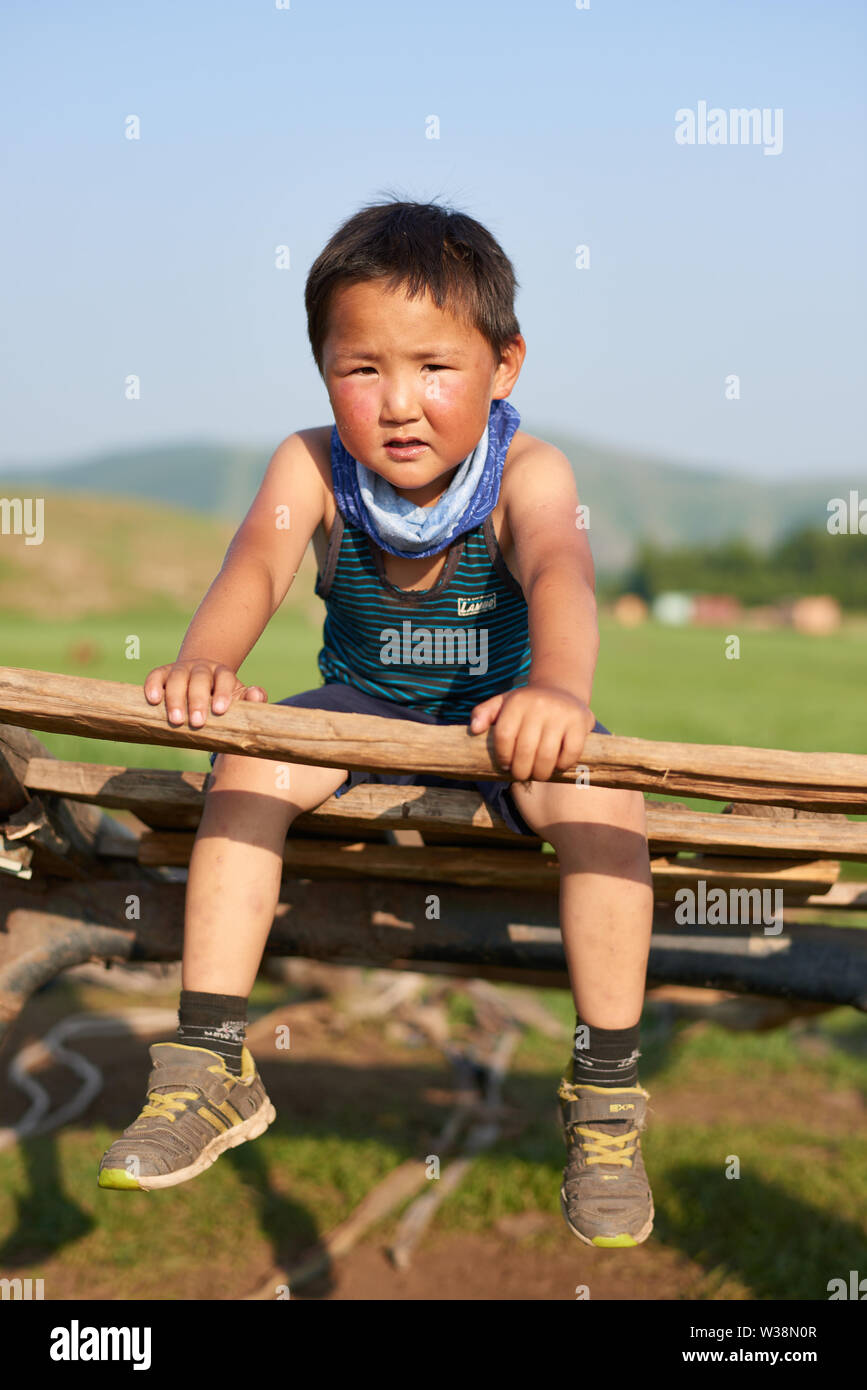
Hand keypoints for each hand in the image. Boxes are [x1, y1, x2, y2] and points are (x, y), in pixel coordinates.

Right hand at [144, 658, 267, 727]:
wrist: (202, 685)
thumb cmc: (223, 699)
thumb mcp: (240, 699)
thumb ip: (252, 700)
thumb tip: (256, 695)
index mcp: (223, 673)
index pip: (224, 678)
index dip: (222, 692)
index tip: (220, 710)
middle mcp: (202, 668)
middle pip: (199, 678)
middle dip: (198, 700)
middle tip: (197, 723)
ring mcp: (181, 669)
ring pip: (177, 678)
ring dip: (175, 698)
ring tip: (176, 720)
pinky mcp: (163, 674)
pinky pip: (156, 676)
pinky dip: (152, 685)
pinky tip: (152, 700)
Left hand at [468, 685, 595, 782]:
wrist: (562, 690)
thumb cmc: (527, 704)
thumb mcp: (503, 703)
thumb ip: (483, 713)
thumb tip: (474, 729)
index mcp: (518, 701)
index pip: (504, 736)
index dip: (503, 757)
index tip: (506, 766)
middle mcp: (540, 705)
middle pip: (525, 750)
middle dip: (521, 770)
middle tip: (521, 775)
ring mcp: (562, 714)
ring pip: (547, 756)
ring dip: (540, 773)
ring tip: (537, 775)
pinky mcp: (581, 722)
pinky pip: (570, 753)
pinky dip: (562, 766)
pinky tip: (556, 766)